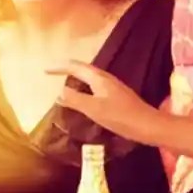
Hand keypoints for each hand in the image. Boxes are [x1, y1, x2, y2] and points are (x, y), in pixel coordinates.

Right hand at [49, 60, 166, 145]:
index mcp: (99, 79)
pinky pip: (94, 86)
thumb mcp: (94, 109)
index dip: (59, 67)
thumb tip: (60, 92)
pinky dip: (83, 88)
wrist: (148, 126)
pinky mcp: (116, 96)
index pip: (75, 67)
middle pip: (82, 69)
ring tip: (63, 84)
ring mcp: (112, 87)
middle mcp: (105, 79)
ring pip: (89, 77)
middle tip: (52, 74)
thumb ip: (76, 100)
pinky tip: (83, 98)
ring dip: (75, 78)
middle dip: (66, 69)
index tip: (45, 70)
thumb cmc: (121, 117)